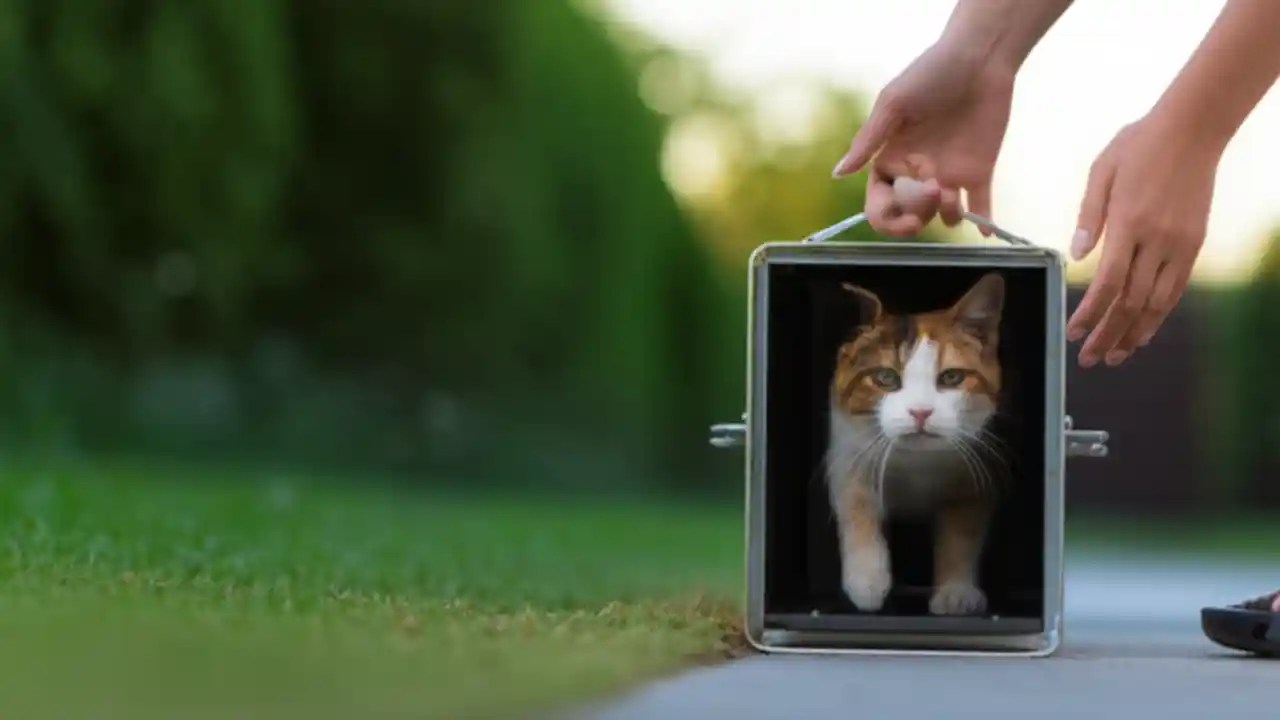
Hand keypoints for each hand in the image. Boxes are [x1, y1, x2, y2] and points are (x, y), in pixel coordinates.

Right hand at [832, 39, 1015, 235]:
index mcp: (891, 159)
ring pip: (945, 216)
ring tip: (954, 196)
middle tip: (934, 190)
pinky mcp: (979, 170)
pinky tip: (987, 231)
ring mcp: (949, 173)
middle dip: (918, 212)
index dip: (887, 217)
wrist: (979, 57)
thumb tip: (837, 174)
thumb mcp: (893, 104)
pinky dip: (984, 221)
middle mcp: (917, 172)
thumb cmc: (930, 73)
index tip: (903, 217)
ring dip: (948, 216)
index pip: (880, 203)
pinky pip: (981, 206)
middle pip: (910, 213)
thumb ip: (867, 141)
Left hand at [1066, 116, 1218, 366]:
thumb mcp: (1102, 172)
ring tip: (1114, 355)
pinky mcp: (1195, 243)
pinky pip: (1175, 288)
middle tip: (1088, 359)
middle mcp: (1157, 239)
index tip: (1073, 333)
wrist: (1193, 128)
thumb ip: (1088, 216)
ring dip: (1134, 333)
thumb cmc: (1139, 145)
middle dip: (1108, 334)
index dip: (1090, 314)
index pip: (1108, 282)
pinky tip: (1143, 331)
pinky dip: (1158, 314)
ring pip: (1157, 302)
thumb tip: (1075, 256)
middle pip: (1131, 301)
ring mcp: (1180, 243)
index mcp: (1128, 222)